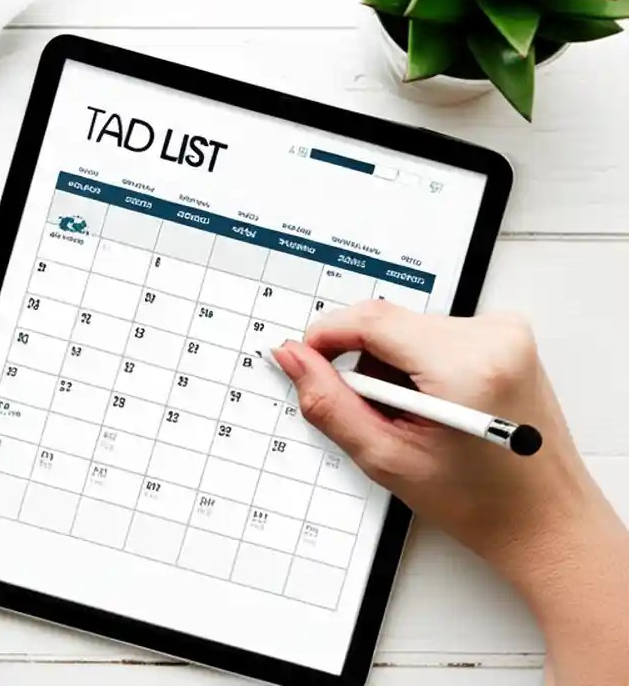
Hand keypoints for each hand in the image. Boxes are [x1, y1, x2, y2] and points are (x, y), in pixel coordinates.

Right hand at [272, 301, 618, 582]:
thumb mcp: (388, 458)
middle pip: (388, 324)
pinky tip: (434, 408)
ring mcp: (505, 333)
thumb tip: (295, 359)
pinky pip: (434, 336)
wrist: (544, 520)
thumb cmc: (483, 502)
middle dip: (365, 366)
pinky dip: (418, 367)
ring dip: (392, 369)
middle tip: (376, 418)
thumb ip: (330, 403)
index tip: (304, 359)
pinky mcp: (506, 338)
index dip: (325, 337)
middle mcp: (493, 337)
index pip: (371, 319)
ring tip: (412, 421)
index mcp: (468, 365)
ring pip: (407, 330)